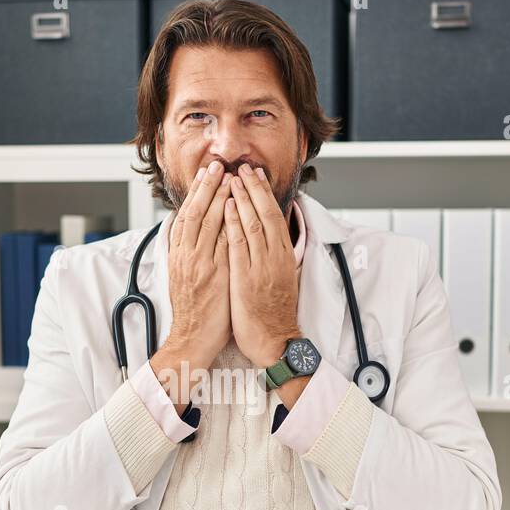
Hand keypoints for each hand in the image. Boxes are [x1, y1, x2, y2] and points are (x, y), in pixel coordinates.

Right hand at [150, 162, 231, 412]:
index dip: (196, 194)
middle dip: (206, 187)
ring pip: (207, 223)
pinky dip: (227, 223)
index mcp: (178, 256)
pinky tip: (236, 207)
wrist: (191, 341)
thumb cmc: (193, 313)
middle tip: (217, 165)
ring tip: (229, 177)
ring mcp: (199, 265)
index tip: (206, 175)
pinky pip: (221, 243)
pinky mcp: (213, 276)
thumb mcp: (184, 279)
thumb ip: (190, 256)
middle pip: (195, 213)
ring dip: (219, 198)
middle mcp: (186, 257)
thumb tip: (198, 236)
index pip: (186, 217)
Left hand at [223, 164, 302, 369]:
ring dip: (242, 199)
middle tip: (245, 167)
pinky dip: (232, 224)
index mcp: (283, 258)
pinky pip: (239, 246)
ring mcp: (261, 268)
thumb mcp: (279, 281)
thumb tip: (268, 240)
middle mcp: (275, 259)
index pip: (275, 217)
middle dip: (254, 189)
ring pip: (253, 225)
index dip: (264, 194)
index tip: (256, 176)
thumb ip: (273, 258)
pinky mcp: (246, 279)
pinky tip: (226, 207)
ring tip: (233, 178)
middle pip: (266, 215)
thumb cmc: (274, 315)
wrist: (275, 342)